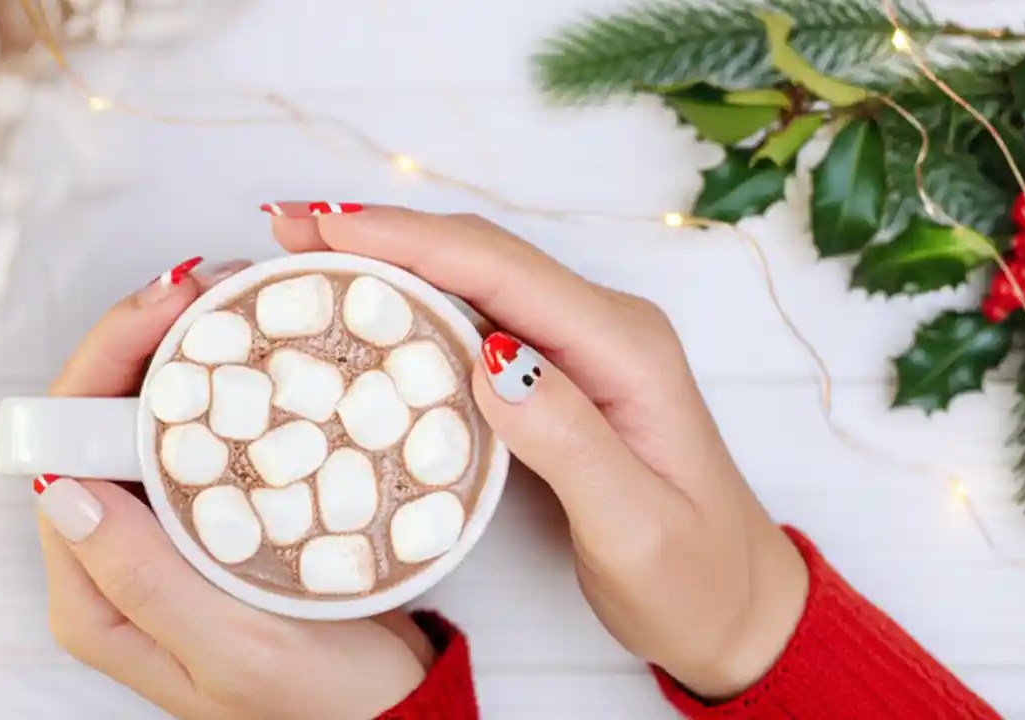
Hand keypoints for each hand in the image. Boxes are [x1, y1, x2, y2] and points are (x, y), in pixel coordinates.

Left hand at [35, 258, 434, 719]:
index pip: (65, 449)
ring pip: (151, 417)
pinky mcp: (215, 520)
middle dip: (146, 339)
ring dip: (185, 351)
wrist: (389, 713)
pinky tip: (261, 350)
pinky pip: (203, 436)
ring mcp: (167, 534)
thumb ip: (144, 579)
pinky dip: (226, 385)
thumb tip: (60, 489)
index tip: (172, 310)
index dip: (107, 362)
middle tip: (212, 284)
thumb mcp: (233, 649)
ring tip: (238, 300)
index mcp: (96, 593)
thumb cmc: (318, 701)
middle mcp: (117, 556)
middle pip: (99, 419)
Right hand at [270, 207, 808, 698]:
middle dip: (384, 234)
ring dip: (393, 260)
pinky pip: (480, 320)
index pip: (502, 271)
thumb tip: (487, 355)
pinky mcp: (562, 376)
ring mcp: (583, 349)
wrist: (736, 603)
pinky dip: (417, 304)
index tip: (325, 226)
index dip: (409, 240)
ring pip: (476, 281)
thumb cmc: (694, 576)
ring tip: (307, 253)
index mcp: (625, 348)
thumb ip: (568, 439)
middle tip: (288, 227)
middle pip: (482, 257)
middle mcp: (605, 330)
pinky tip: (368, 309)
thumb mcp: (635, 526)